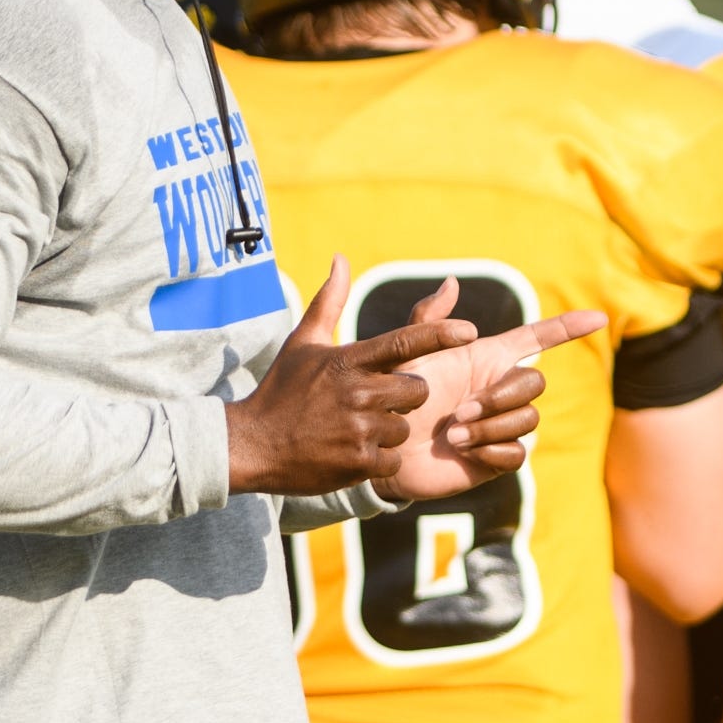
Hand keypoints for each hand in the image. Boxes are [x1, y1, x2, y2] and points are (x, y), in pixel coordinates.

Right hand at [226, 260, 474, 496]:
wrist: (252, 445)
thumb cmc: (282, 390)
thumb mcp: (303, 342)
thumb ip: (329, 301)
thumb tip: (341, 258)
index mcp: (348, 360)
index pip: (403, 342)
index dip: (440, 334)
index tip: (470, 331)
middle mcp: (357, 393)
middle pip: (418, 391)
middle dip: (404, 396)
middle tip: (372, 400)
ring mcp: (358, 430)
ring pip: (405, 428)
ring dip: (388, 430)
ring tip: (353, 429)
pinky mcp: (358, 464)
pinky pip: (393, 460)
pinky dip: (378, 459)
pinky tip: (350, 453)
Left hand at [392, 288, 605, 502]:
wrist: (382, 450)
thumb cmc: (391, 398)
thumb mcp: (405, 355)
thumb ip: (428, 321)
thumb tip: (452, 282)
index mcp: (486, 360)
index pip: (537, 339)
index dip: (567, 328)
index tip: (599, 318)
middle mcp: (499, 391)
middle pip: (534, 384)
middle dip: (500, 398)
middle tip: (458, 413)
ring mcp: (500, 425)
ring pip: (527, 420)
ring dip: (489, 428)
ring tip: (452, 436)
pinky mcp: (495, 459)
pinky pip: (517, 454)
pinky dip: (491, 452)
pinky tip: (464, 454)